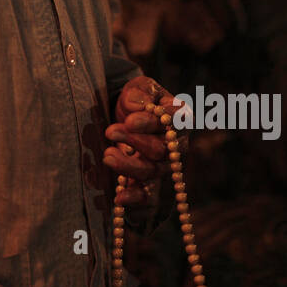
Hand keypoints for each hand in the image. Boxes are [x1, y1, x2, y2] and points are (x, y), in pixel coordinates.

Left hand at [102, 74, 186, 207]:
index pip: (174, 121)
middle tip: (110, 131)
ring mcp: (163, 165)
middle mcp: (176, 145)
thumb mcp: (139, 87)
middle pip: (162, 150)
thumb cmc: (138, 98)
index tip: (129, 121)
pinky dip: (135, 198)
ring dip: (128, 166)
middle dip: (135, 142)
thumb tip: (138, 105)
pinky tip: (119, 198)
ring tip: (107, 155)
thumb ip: (140, 92)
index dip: (152, 123)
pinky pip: (147, 196)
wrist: (128, 113)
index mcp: (179, 117)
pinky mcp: (148, 180)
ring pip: (152, 171)